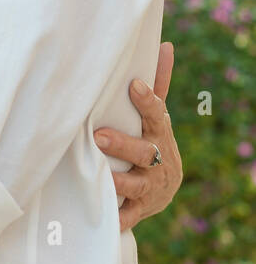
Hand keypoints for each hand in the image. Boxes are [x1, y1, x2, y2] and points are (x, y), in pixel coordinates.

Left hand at [95, 41, 182, 230]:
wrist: (161, 189)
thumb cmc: (150, 140)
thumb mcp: (154, 116)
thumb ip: (156, 85)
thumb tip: (165, 44)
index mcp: (158, 135)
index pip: (156, 115)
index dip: (147, 101)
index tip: (134, 85)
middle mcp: (157, 161)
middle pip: (144, 153)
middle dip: (123, 145)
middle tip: (99, 135)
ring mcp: (149, 188)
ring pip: (135, 187)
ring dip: (118, 182)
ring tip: (101, 176)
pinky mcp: (139, 210)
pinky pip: (128, 216)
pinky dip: (118, 219)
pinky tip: (106, 218)